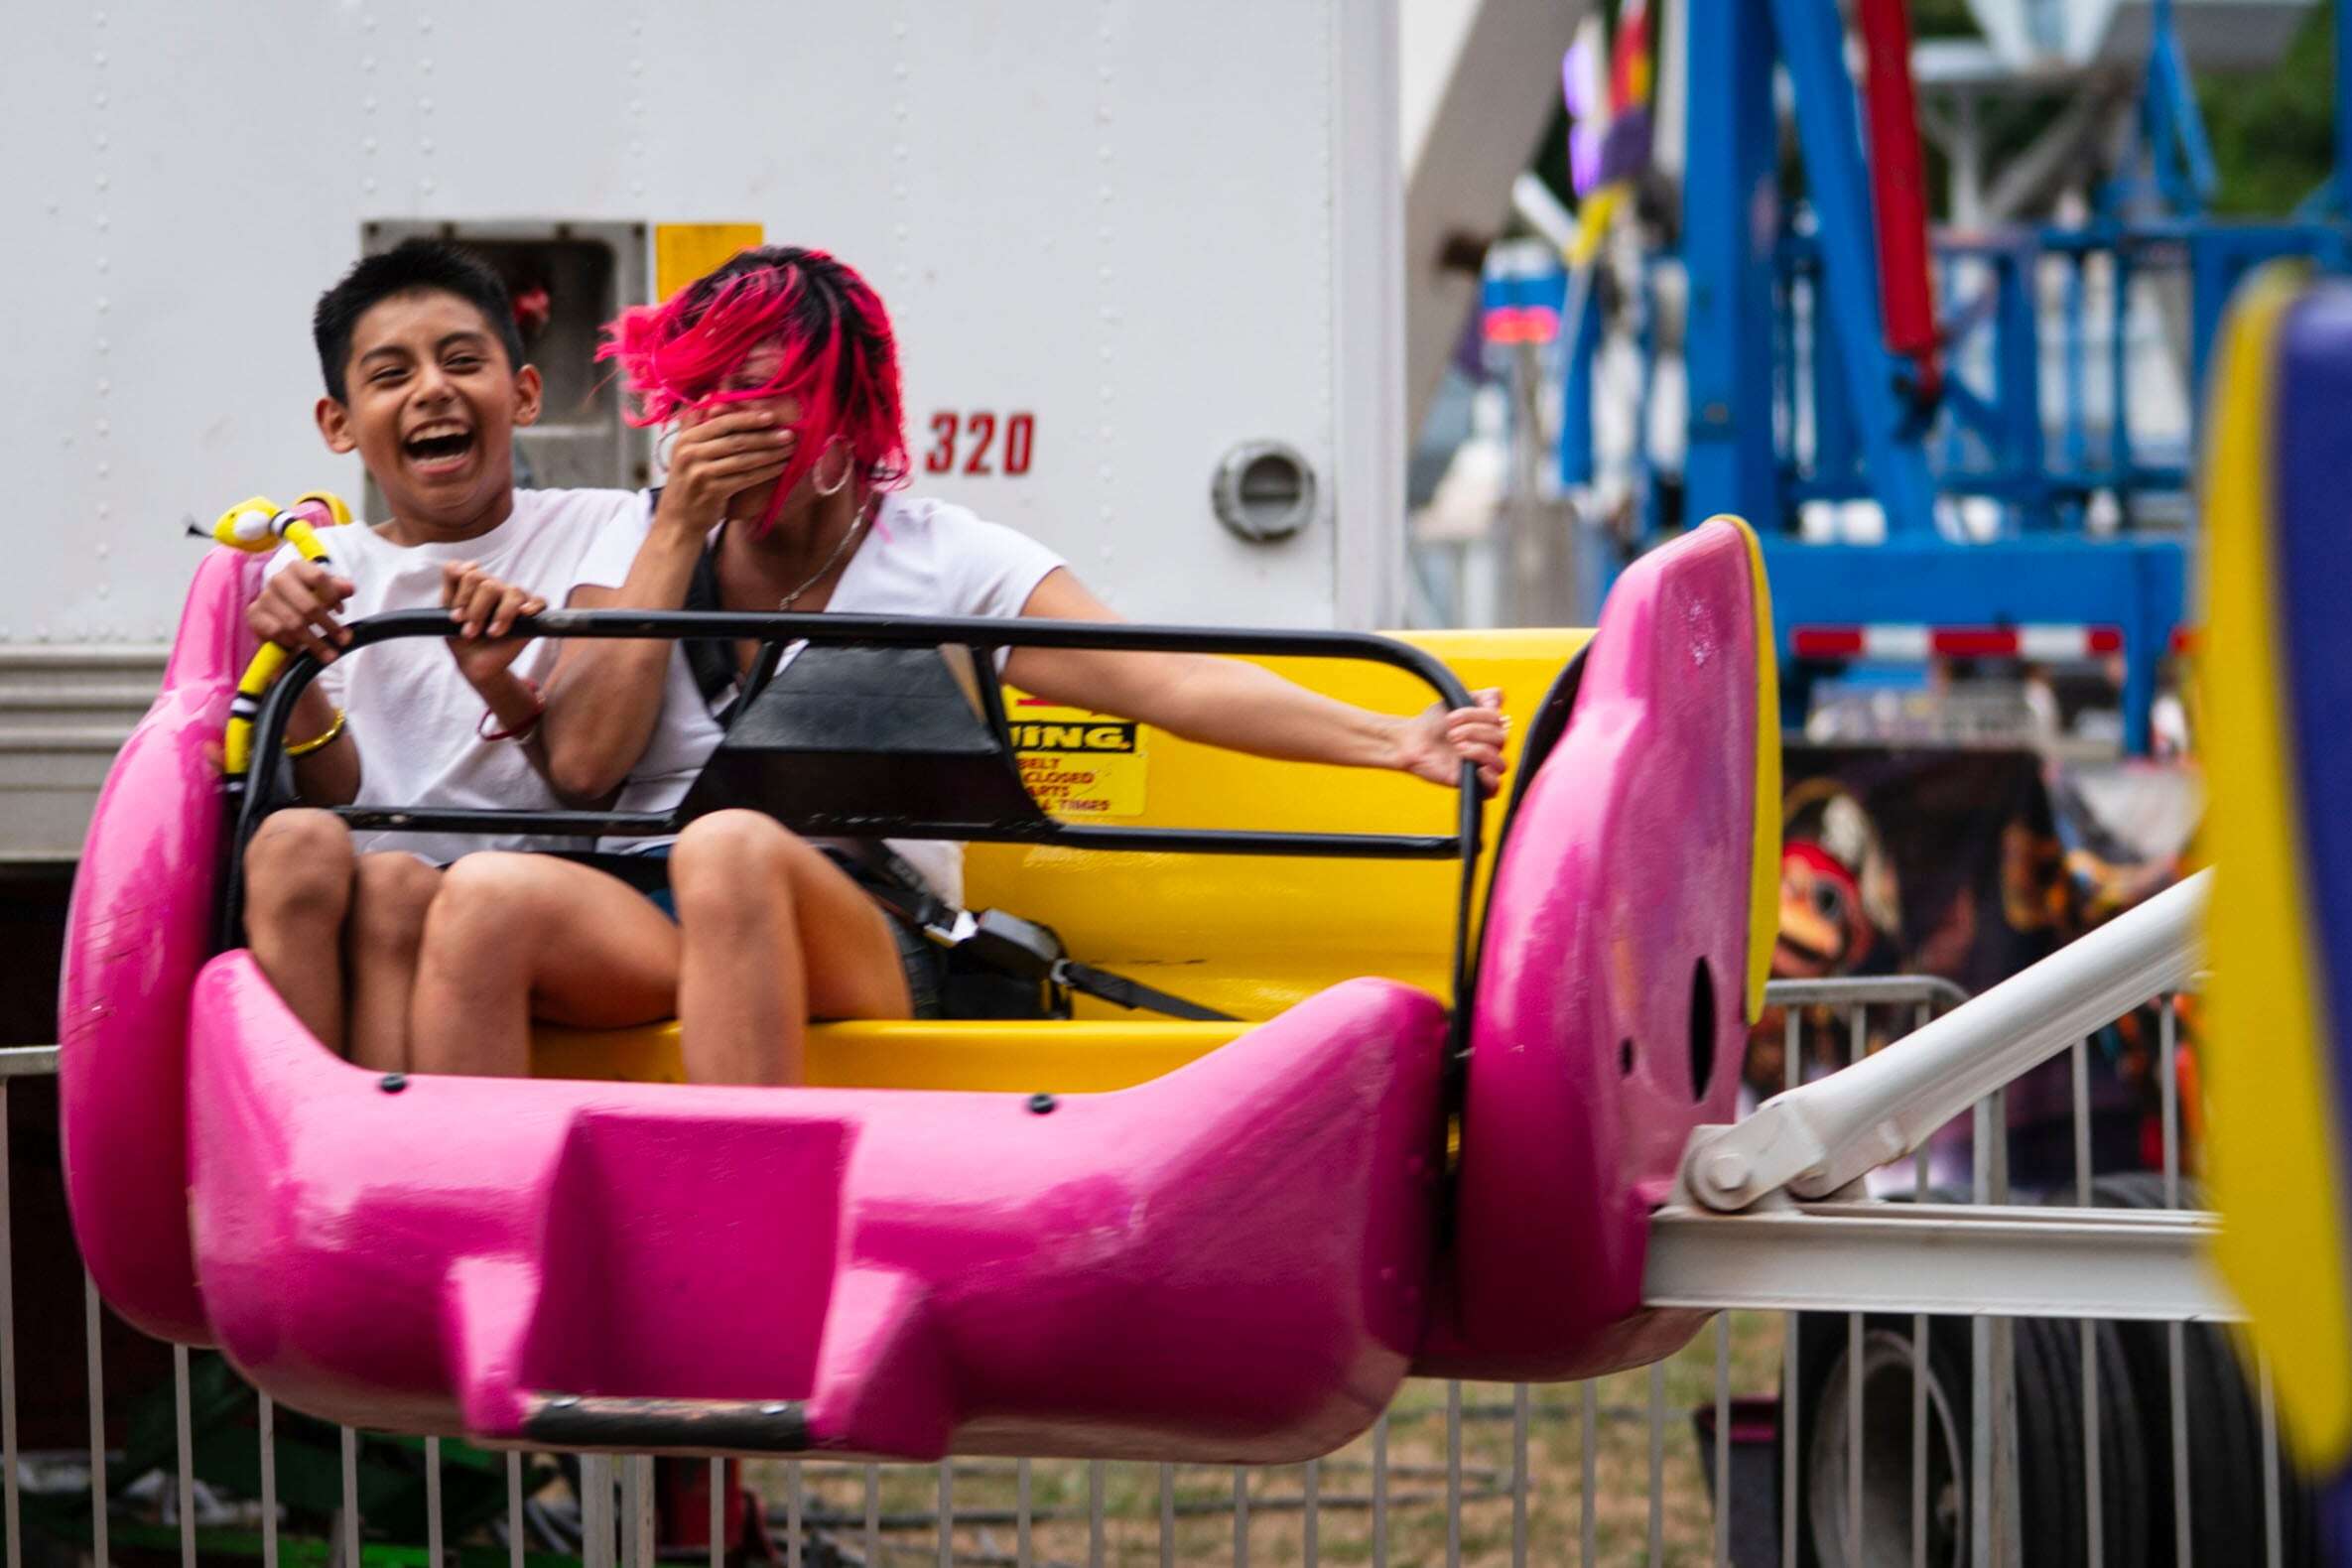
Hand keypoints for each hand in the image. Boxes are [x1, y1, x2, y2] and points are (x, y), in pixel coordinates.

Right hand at [246, 560, 355, 664]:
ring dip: (315, 642)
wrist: (282, 615)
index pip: (318, 576)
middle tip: (343, 640)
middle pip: (308, 604)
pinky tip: (300, 646)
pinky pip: (276, 631)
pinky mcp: (254, 614)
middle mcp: (278, 579)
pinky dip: (291, 641)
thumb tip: (349, 588)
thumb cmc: (309, 600)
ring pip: (294, 622)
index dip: (332, 595)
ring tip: (330, 654)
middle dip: (329, 625)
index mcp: (297, 568)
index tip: (341, 612)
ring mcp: (264, 597)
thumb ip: (339, 588)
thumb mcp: (327, 592)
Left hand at [440, 560, 544, 685]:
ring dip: (500, 616)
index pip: (469, 572)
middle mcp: (495, 587)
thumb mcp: (445, 617)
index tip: (456, 617)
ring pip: (512, 591)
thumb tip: (466, 568)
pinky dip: (532, 606)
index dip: (462, 595)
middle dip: (476, 611)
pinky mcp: (532, 615)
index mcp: (474, 585)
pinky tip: (523, 615)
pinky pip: (539, 601)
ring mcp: (514, 599)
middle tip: (470, 632)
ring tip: (492, 634)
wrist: (476, 663)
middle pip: (487, 583)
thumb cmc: (462, 638)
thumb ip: (450, 590)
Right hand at [656, 406, 795, 533]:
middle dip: (765, 436)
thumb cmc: (687, 482)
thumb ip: (695, 423)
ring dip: (770, 453)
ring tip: (790, 449)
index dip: (748, 418)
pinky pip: (746, 478)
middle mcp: (690, 453)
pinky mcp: (713, 491)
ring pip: (743, 459)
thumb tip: (709, 394)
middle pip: (736, 440)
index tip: (771, 416)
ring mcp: (701, 473)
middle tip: (789, 433)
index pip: (722, 423)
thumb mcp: (684, 450)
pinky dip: (765, 472)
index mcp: (686, 439)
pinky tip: (780, 467)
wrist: (677, 520)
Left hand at [1394, 688, 1506, 793]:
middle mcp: (1489, 747)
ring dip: (1480, 751)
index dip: (1478, 715)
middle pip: (1501, 739)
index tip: (1451, 717)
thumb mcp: (1457, 700)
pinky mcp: (1470, 783)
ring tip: (1457, 746)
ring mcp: (1481, 766)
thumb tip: (1497, 700)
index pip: (1499, 720)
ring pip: (1501, 763)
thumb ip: (1481, 696)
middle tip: (1451, 733)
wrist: (1410, 741)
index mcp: (1489, 727)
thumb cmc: (1433, 722)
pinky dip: (1490, 779)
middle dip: (1474, 731)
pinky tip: (1478, 769)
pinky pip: (1494, 787)